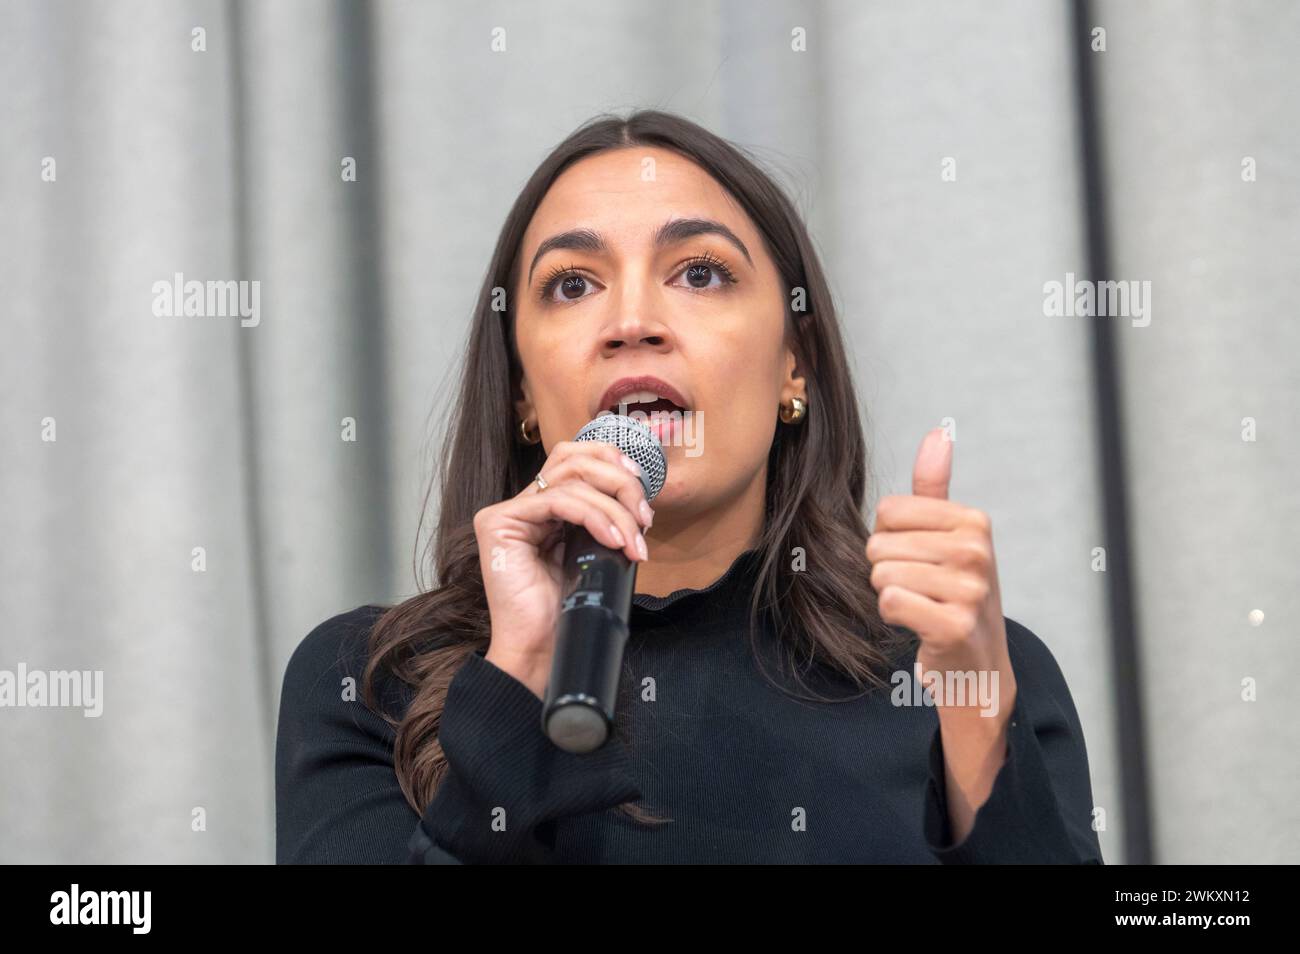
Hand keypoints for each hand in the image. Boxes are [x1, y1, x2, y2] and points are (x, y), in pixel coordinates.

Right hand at [473, 440, 652, 698]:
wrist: (541, 651)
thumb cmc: (568, 610)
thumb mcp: (596, 554)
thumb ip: (606, 521)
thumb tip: (639, 501)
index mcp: (545, 508)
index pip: (576, 461)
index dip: (612, 460)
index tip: (645, 486)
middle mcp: (523, 504)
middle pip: (573, 459)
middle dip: (619, 480)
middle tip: (644, 516)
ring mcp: (508, 512)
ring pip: (571, 478)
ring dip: (614, 506)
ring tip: (633, 540)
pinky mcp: (499, 523)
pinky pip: (559, 501)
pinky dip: (594, 516)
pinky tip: (613, 539)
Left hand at [865, 427, 1015, 841]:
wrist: (978, 664)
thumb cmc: (956, 593)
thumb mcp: (950, 535)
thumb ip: (935, 486)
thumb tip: (938, 432)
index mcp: (974, 522)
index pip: (888, 510)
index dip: (890, 538)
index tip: (919, 560)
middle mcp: (977, 551)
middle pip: (880, 544)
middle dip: (887, 570)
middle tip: (920, 589)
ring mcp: (969, 590)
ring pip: (882, 575)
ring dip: (891, 595)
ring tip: (922, 606)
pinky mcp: (953, 626)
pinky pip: (891, 603)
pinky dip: (894, 617)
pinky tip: (919, 624)